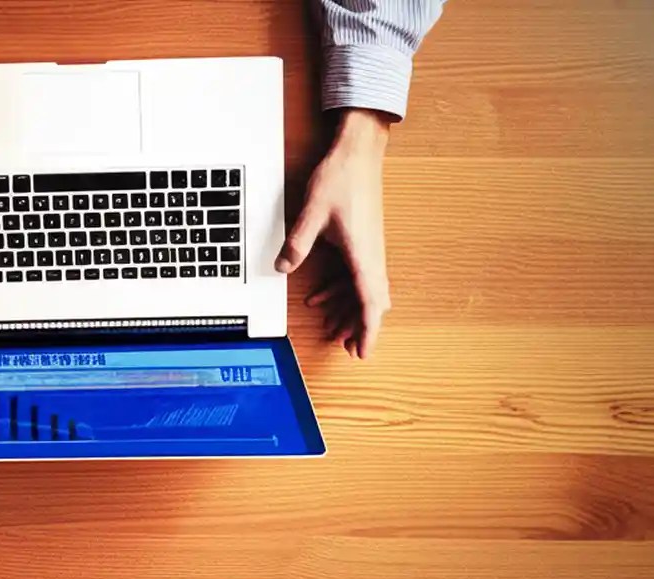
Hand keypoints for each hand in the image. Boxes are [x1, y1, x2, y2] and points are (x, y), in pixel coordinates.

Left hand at [276, 109, 392, 359]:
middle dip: (360, 326)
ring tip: (333, 330)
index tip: (364, 352)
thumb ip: (298, 244)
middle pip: (369, 301)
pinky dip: (342, 289)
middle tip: (350, 349)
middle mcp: (370, 254)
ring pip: (363, 289)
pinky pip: (356, 273)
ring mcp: (368, 247)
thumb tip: (282, 269)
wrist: (359, 151)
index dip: (367, 330)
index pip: (369, 302)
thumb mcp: (312, 213)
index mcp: (362, 254)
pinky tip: (320, 296)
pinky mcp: (363, 240)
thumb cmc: (341, 178)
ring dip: (348, 310)